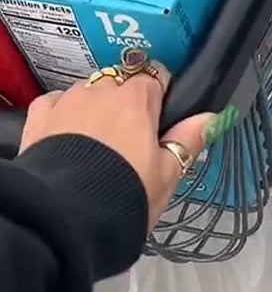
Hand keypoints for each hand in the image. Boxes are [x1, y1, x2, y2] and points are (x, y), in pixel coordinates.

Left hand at [19, 59, 216, 227]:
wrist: (66, 215)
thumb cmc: (124, 192)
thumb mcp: (168, 173)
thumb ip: (189, 139)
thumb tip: (212, 117)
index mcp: (137, 99)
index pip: (156, 76)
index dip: (161, 97)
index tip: (159, 122)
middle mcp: (101, 90)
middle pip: (120, 83)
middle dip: (125, 103)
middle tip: (129, 141)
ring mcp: (67, 101)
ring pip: (87, 92)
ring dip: (93, 108)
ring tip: (94, 145)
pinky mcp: (39, 117)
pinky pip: (54, 103)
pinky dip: (62, 113)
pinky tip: (66, 135)